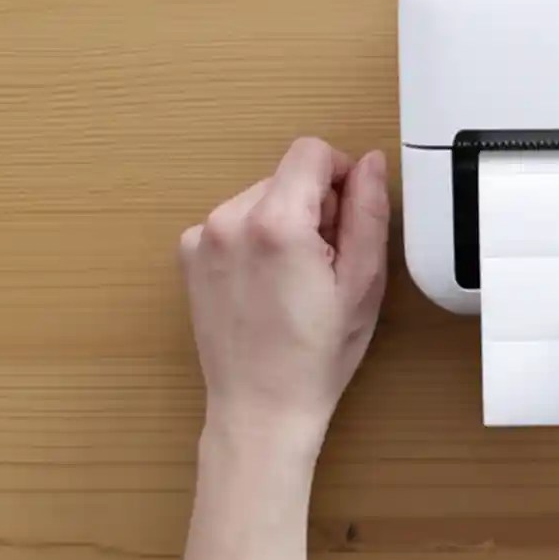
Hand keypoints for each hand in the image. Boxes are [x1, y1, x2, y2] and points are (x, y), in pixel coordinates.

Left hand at [178, 138, 389, 447]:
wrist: (261, 407)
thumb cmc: (318, 354)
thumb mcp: (363, 282)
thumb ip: (368, 211)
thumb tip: (369, 163)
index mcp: (277, 223)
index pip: (312, 151)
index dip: (341, 175)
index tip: (349, 217)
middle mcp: (230, 219)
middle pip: (286, 176)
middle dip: (314, 206)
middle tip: (327, 263)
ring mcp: (202, 237)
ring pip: (261, 198)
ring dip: (284, 223)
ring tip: (295, 279)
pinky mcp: (189, 255)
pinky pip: (234, 222)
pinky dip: (255, 240)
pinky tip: (267, 284)